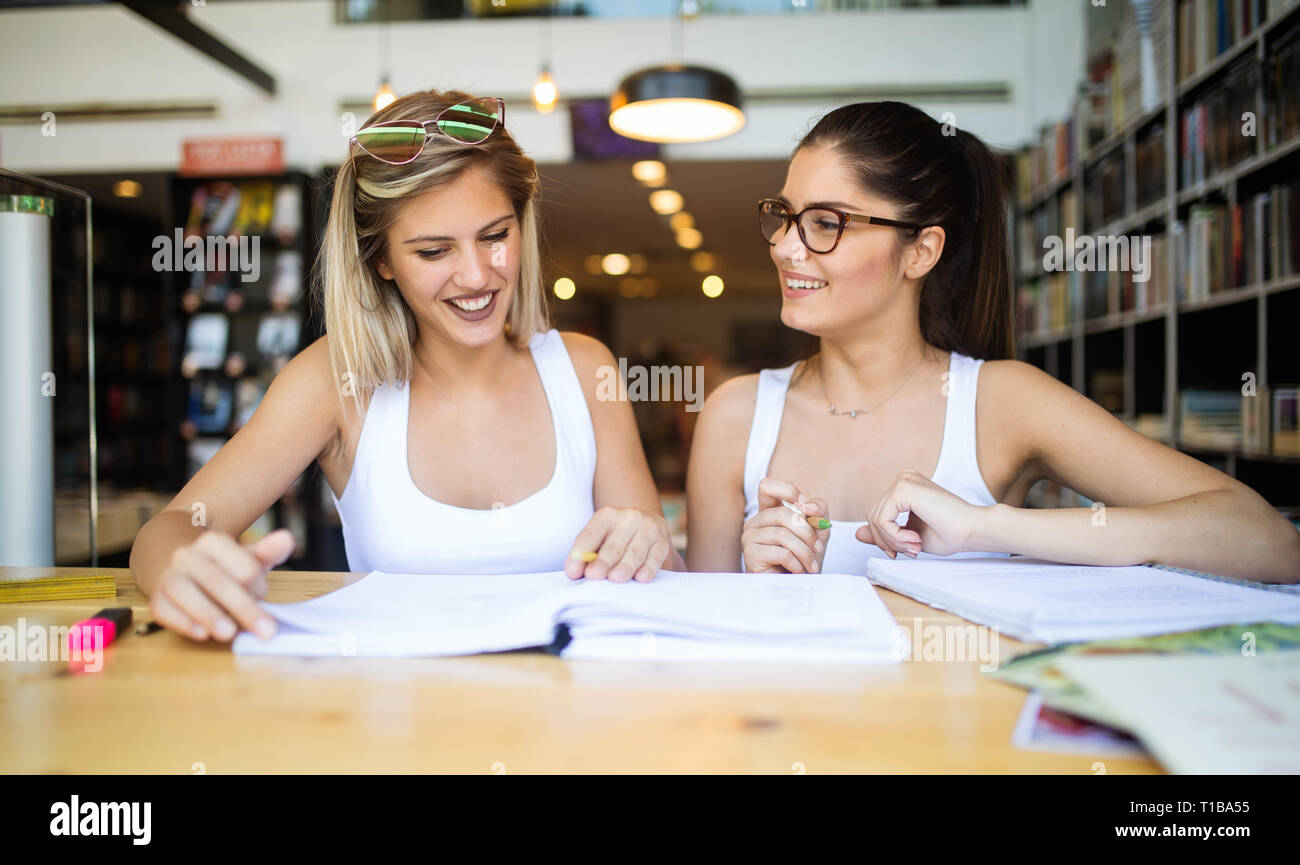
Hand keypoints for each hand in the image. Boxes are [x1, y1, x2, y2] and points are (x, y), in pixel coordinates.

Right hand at [149, 529, 294, 641]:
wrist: (178, 568)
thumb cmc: (223, 568)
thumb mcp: (248, 559)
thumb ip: (268, 552)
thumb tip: (287, 539)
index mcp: (214, 542)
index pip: (241, 564)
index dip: (257, 585)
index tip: (265, 599)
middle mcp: (187, 555)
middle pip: (217, 580)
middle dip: (243, 607)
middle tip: (266, 631)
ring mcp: (169, 576)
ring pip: (185, 592)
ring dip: (208, 614)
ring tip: (229, 634)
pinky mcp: (157, 599)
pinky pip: (165, 609)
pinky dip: (183, 622)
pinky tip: (201, 634)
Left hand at [565, 507, 673, 582]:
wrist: (645, 525)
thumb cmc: (615, 537)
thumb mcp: (600, 537)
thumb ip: (588, 553)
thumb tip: (576, 573)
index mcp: (607, 515)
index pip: (590, 535)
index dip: (580, 554)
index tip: (572, 573)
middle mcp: (629, 518)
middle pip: (613, 545)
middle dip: (602, 562)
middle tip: (593, 576)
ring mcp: (648, 529)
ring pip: (634, 553)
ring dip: (624, 567)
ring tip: (615, 579)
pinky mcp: (662, 542)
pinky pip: (655, 558)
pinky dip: (649, 568)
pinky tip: (641, 578)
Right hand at [741, 477, 830, 572]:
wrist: (796, 587)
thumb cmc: (804, 557)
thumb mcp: (817, 529)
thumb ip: (817, 510)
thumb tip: (809, 507)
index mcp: (768, 511)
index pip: (767, 486)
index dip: (787, 490)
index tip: (807, 508)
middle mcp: (755, 522)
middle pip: (782, 514)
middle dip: (807, 532)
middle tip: (818, 547)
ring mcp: (749, 538)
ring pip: (782, 535)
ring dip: (804, 552)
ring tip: (812, 565)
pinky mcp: (751, 555)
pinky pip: (781, 553)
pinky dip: (797, 563)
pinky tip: (799, 571)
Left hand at [855, 469, 983, 557]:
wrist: (974, 530)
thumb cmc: (950, 533)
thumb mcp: (907, 536)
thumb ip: (883, 532)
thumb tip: (857, 533)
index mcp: (905, 487)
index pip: (878, 514)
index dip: (884, 538)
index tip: (900, 552)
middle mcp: (904, 478)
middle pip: (873, 516)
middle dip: (887, 541)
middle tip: (911, 551)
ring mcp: (904, 480)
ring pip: (876, 519)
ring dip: (893, 541)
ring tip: (915, 546)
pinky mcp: (904, 487)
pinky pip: (883, 519)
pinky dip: (895, 536)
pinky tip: (914, 539)